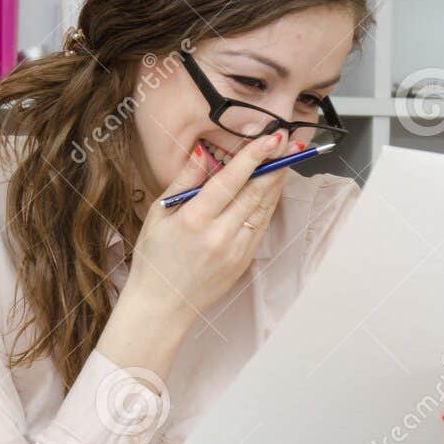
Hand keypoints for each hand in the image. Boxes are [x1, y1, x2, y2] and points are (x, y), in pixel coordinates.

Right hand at [120, 130, 295, 323]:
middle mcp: (218, 235)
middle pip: (254, 192)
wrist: (162, 306)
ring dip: (276, 182)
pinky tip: (272, 188)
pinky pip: (261, 226)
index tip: (271, 137)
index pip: (230, 180)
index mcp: (194, 220)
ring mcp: (235, 250)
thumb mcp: (159, 214)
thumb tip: (204, 151)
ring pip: (263, 208)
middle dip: (274, 164)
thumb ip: (184, 181)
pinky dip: (268, 204)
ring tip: (287, 159)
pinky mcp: (243, 261)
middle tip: (288, 142)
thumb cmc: (154, 258)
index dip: (253, 157)